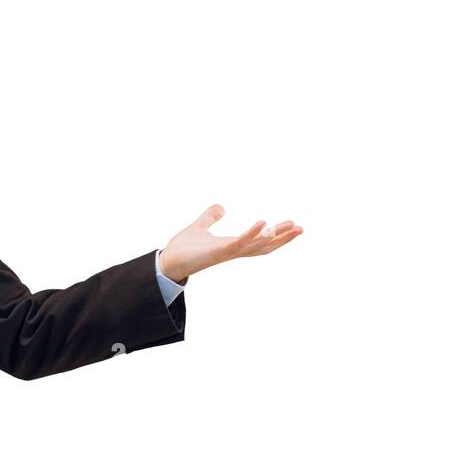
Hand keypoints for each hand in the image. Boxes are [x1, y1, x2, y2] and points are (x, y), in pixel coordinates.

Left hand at [159, 204, 302, 282]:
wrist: (168, 261)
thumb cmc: (183, 248)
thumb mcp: (200, 227)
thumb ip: (210, 217)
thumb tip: (221, 207)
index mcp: (232, 245)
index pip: (259, 241)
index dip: (276, 235)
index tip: (292, 225)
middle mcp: (233, 250)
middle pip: (264, 245)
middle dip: (283, 238)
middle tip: (301, 229)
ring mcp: (228, 252)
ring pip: (257, 245)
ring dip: (274, 236)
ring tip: (291, 226)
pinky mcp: (218, 252)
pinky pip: (239, 243)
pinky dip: (251, 233)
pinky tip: (262, 222)